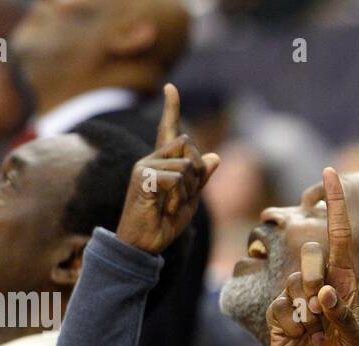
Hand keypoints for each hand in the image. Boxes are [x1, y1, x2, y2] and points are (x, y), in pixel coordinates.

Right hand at [115, 83, 219, 254]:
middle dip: (196, 173)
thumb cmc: (163, 224)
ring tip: (171, 206)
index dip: (171, 108)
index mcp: (162, 163)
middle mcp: (150, 159)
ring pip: (186, 164)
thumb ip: (201, 179)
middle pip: (188, 144)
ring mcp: (144, 165)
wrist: (143, 245)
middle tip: (182, 198)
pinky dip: (179, 196)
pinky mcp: (142, 176)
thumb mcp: (189, 201)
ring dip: (188, 190)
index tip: (170, 87)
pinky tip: (165, 208)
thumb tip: (215, 157)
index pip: (168, 130)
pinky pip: (177, 177)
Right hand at [266, 167, 358, 345]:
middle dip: (319, 283)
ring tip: (314, 334)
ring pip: (296, 282)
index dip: (335, 207)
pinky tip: (297, 339)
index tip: (330, 173)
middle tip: (324, 317)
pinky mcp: (277, 315)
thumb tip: (323, 293)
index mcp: (343, 285)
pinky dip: (293, 325)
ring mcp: (295, 299)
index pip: (339, 239)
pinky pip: (282, 306)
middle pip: (312, 256)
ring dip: (309, 311)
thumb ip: (346, 317)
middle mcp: (318, 286)